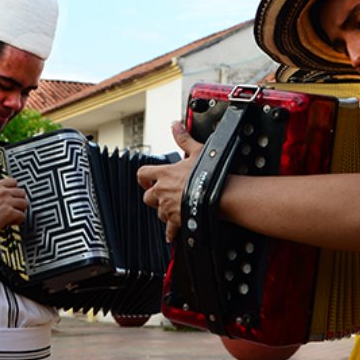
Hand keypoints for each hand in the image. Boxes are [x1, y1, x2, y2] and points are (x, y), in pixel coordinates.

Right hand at [0, 178, 28, 234]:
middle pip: (22, 192)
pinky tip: (14, 221)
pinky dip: (19, 219)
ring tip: (16, 214)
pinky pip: (22, 215)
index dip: (15, 189)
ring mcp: (8, 202)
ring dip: (21, 209)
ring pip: (24, 203)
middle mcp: (3, 192)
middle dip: (20, 199)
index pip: (13, 182)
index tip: (14, 194)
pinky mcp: (10, 213)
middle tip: (17, 205)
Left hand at [137, 121, 203, 241]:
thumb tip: (176, 125)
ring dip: (164, 210)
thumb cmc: (207, 174)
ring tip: (175, 207)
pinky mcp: (176, 220)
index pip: (142, 174)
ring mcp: (168, 207)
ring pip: (158, 212)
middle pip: (148, 196)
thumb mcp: (196, 151)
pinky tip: (173, 233)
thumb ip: (183, 139)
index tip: (149, 179)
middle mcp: (162, 191)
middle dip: (154, 196)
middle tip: (165, 194)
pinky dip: (171, 232)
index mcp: (164, 174)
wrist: (217, 195)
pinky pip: (169, 229)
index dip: (145, 178)